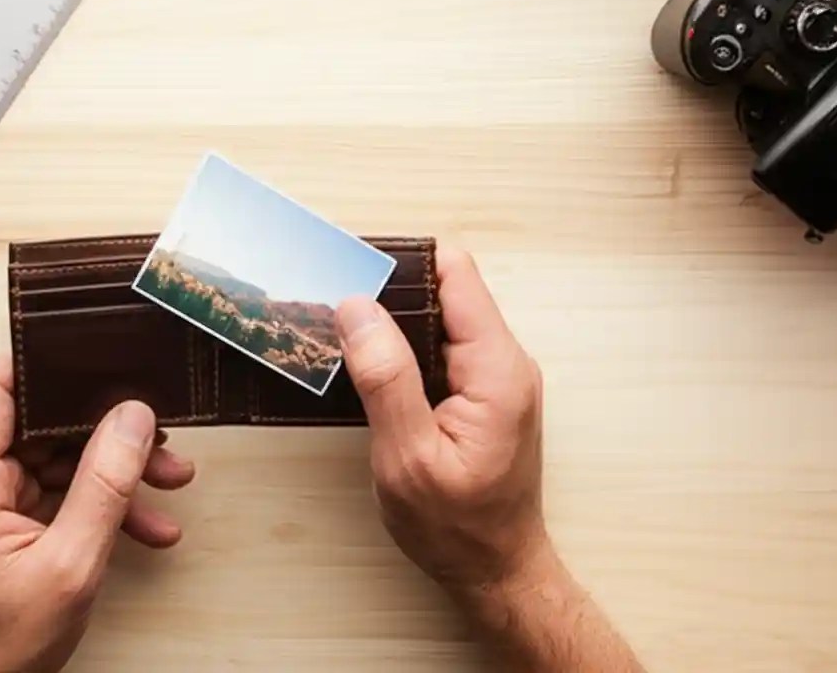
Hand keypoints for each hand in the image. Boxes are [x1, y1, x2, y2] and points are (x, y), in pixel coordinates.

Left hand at [0, 357, 195, 672]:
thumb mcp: (69, 567)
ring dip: (110, 479)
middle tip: (164, 449)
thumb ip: (104, 487)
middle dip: (108, 437)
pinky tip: (141, 530)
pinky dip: (91, 511)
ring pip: (52, 464)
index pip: (0, 385)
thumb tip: (134, 418)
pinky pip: (47, 500)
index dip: (52, 366)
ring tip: (168, 492)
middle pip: (40, 427)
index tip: (107, 363)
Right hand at [336, 247, 546, 591]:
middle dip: (388, 293)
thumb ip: (386, 378)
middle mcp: (506, 363)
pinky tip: (367, 365)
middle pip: (445, 292)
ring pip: (440, 321)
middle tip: (330, 303)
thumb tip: (358, 308)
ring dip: (392, 323)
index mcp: (497, 369)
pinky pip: (441, 350)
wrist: (495, 573)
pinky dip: (403, 350)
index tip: (349, 269)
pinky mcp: (482, 394)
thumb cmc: (455, 527)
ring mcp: (497, 378)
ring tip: (339, 332)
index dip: (402, 264)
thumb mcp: (408, 457)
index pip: (456, 276)